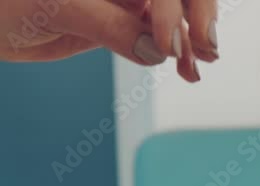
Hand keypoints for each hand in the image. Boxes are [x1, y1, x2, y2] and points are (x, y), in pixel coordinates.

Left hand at [0, 0, 216, 82]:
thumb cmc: (3, 4)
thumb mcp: (55, 8)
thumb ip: (108, 25)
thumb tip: (156, 51)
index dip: (174, 6)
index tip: (168, 41)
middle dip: (197, 16)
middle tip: (205, 49)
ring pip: (175, 15)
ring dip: (191, 42)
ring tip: (194, 69)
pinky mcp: (124, 21)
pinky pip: (160, 37)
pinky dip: (178, 54)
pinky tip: (187, 71)